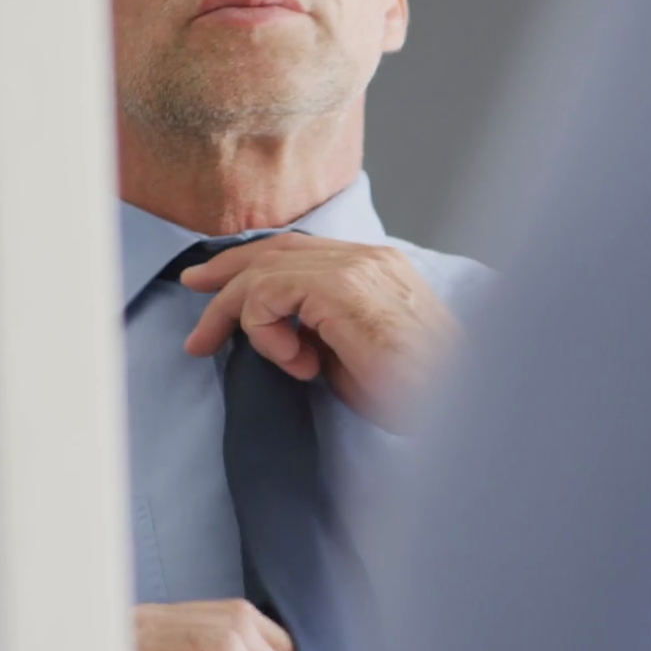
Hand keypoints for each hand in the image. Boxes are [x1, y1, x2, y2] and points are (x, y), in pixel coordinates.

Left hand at [180, 234, 457, 427]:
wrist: (456, 403)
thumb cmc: (418, 393)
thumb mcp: (357, 355)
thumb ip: (322, 333)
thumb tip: (281, 335)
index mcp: (380, 268)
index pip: (302, 251)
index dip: (254, 265)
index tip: (216, 287)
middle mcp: (369, 257)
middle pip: (277, 247)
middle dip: (226, 271)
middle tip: (193, 291)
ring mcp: (357, 267)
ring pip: (265, 269)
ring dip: (233, 311)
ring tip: (215, 344)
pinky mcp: (341, 288)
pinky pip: (269, 293)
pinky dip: (264, 329)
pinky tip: (293, 363)